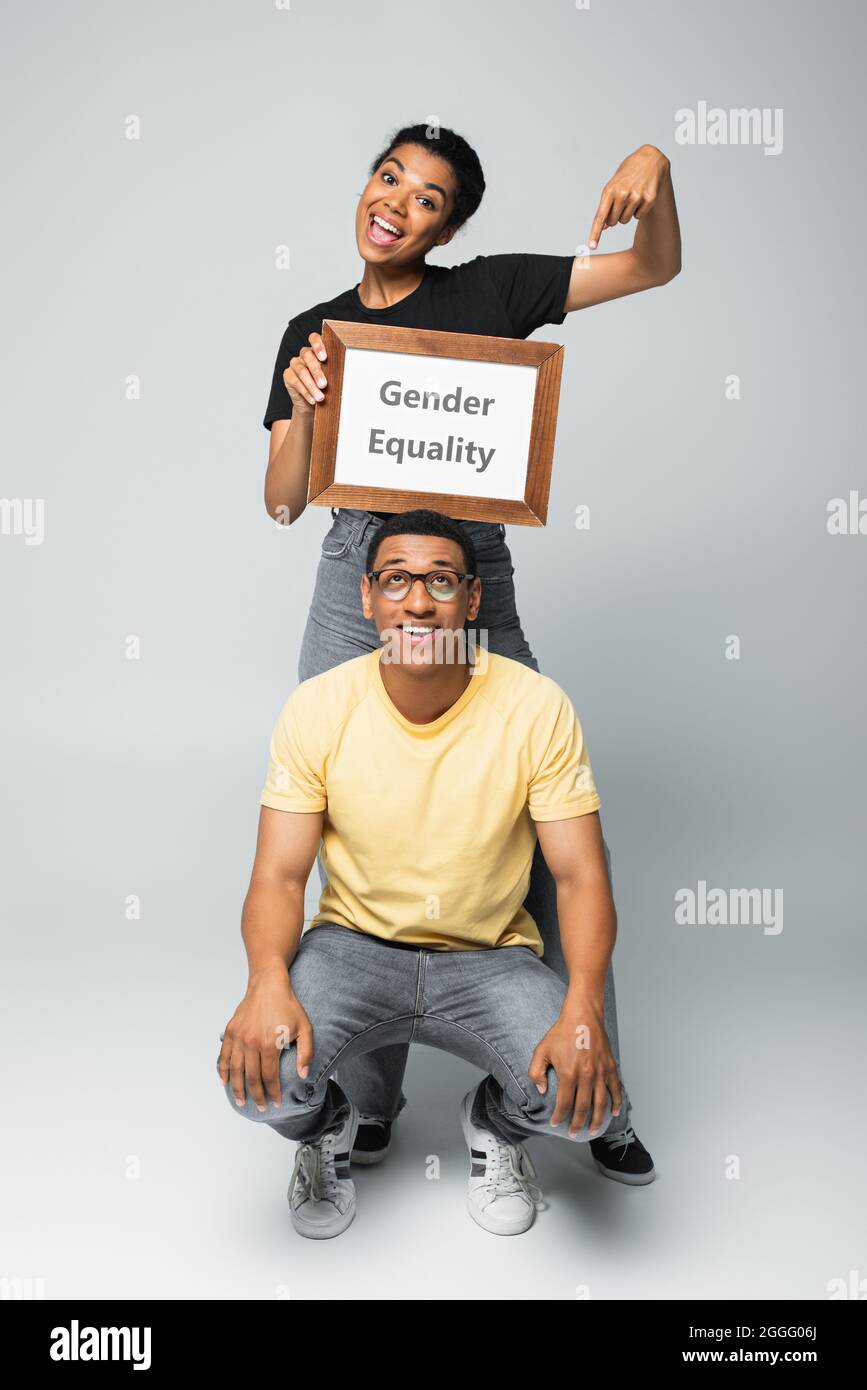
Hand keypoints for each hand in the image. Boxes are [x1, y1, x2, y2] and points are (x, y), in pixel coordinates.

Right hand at [217, 973, 312, 1112]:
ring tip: (241, 1101)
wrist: (268, 984)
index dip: (273, 1093)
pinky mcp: (230, 1031)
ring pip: (235, 1070)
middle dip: (256, 1096)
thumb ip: (306, 1053)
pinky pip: (223, 1055)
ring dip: (237, 1088)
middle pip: (252, 1077)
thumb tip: (303, 1075)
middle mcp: (251, 1043)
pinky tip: (224, 1081)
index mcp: (269, 1044)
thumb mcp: (305, 1028)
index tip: (276, 1103)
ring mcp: (239, 1037)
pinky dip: (222, 1070)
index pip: (270, 1077)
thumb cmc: (288, 1005)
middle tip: (261, 1108)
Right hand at [282, 330, 328, 415]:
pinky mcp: (288, 375)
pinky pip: (295, 381)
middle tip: (324, 384)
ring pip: (301, 370)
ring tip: (320, 397)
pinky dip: (305, 392)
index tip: (324, 358)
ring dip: (311, 385)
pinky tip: (313, 400)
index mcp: (317, 351)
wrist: (313, 405)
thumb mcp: (333, 379)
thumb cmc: (326, 389)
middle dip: (316, 370)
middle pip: (307, 354)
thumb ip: (334, 371)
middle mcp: (305, 355)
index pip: (314, 338)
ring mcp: (295, 364)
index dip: (318, 345)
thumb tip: (343, 373)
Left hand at [528, 1001, 622, 1137]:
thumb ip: (536, 1072)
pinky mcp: (611, 1067)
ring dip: (596, 1120)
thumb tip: (541, 1091)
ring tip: (592, 1131)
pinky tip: (613, 1112)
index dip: (559, 1116)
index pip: (564, 1103)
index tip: (555, 1123)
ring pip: (601, 1104)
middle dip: (577, 1124)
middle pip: (583, 1108)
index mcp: (568, 1073)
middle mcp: (586, 1076)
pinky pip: (616, 1089)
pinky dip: (616, 1103)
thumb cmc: (562, 1032)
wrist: (583, 1016)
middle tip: (573, 1133)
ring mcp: (601, 1073)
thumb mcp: (541, 1050)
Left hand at [588, 144, 669, 247]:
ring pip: (625, 221)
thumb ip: (606, 207)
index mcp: (610, 190)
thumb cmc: (627, 175)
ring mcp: (637, 196)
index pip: (601, 216)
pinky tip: (641, 196)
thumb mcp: (612, 186)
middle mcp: (623, 194)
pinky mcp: (649, 199)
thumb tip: (604, 228)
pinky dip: (638, 210)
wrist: (649, 160)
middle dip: (614, 217)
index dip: (595, 232)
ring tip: (631, 196)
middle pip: (613, 222)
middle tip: (620, 202)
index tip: (592, 246)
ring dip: (626, 213)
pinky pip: (638, 217)